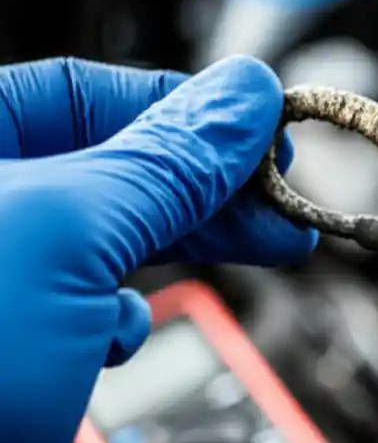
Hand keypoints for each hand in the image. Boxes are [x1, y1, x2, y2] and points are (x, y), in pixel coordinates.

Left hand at [0, 56, 315, 442]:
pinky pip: (91, 306)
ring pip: (113, 236)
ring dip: (191, 243)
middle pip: (110, 163)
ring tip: (269, 246)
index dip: (181, 106)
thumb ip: (159, 164)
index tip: (263, 130)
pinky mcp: (15, 350)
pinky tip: (127, 336)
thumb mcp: (62, 239)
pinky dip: (126, 319)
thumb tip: (242, 99)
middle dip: (207, 181)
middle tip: (286, 199)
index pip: (80, 92)